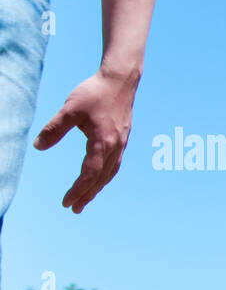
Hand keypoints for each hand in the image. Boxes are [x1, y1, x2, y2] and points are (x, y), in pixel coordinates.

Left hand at [34, 68, 139, 213]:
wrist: (120, 80)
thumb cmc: (95, 92)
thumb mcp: (70, 110)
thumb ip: (54, 129)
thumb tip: (38, 147)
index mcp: (103, 142)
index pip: (89, 173)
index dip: (77, 189)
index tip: (66, 202)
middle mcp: (115, 147)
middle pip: (101, 179)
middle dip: (87, 195)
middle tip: (75, 209)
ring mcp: (121, 144)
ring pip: (110, 173)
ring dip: (97, 188)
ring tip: (86, 198)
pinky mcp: (123, 139)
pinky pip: (115, 164)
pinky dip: (105, 176)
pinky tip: (99, 177)